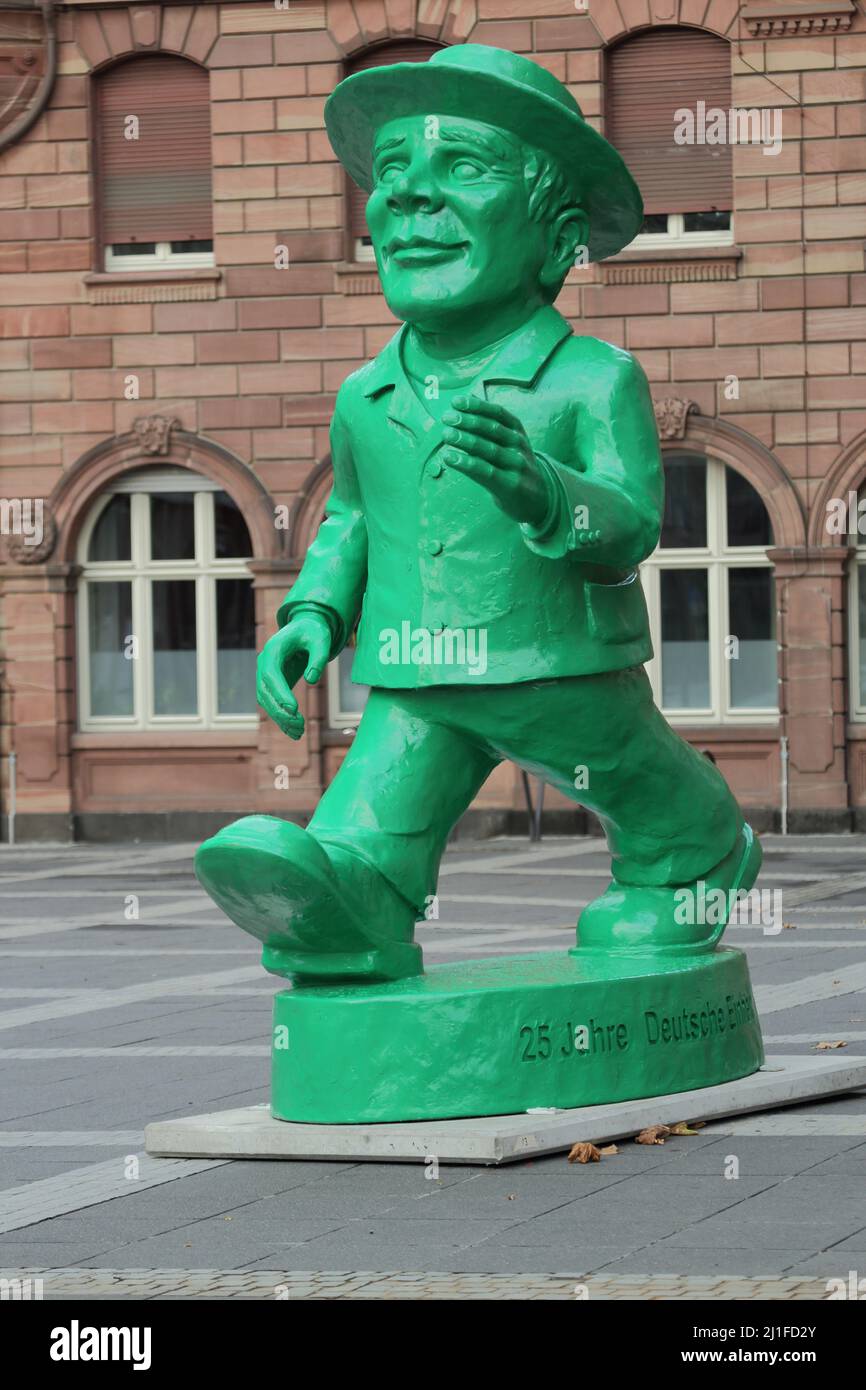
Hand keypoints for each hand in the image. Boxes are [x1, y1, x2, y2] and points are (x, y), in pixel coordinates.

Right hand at [256, 612, 331, 739]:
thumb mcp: (321, 640)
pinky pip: (274, 705)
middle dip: (280, 711)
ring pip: (267, 702)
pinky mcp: (274, 685)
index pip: (271, 675)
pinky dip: (282, 720)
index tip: (294, 708)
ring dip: (281, 719)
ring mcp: (266, 675)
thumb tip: (312, 680)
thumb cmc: (313, 632)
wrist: (306, 628)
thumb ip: (318, 657)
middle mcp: (264, 664)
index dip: (280, 693)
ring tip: (300, 731)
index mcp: (273, 650)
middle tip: (299, 724)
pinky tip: (295, 734)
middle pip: (265, 692)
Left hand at [441, 396, 550, 527]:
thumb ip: (488, 425)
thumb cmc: (513, 466)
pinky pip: (486, 472)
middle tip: (446, 417)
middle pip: (492, 429)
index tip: (456, 401)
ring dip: (465, 440)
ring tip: (446, 434)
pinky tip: (449, 458)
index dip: (477, 405)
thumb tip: (466, 398)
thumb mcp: (508, 442)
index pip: (497, 413)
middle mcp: (519, 445)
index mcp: (517, 430)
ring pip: (488, 449)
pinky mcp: (510, 485)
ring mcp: (517, 465)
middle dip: (468, 421)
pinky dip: (466, 464)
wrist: (539, 497)